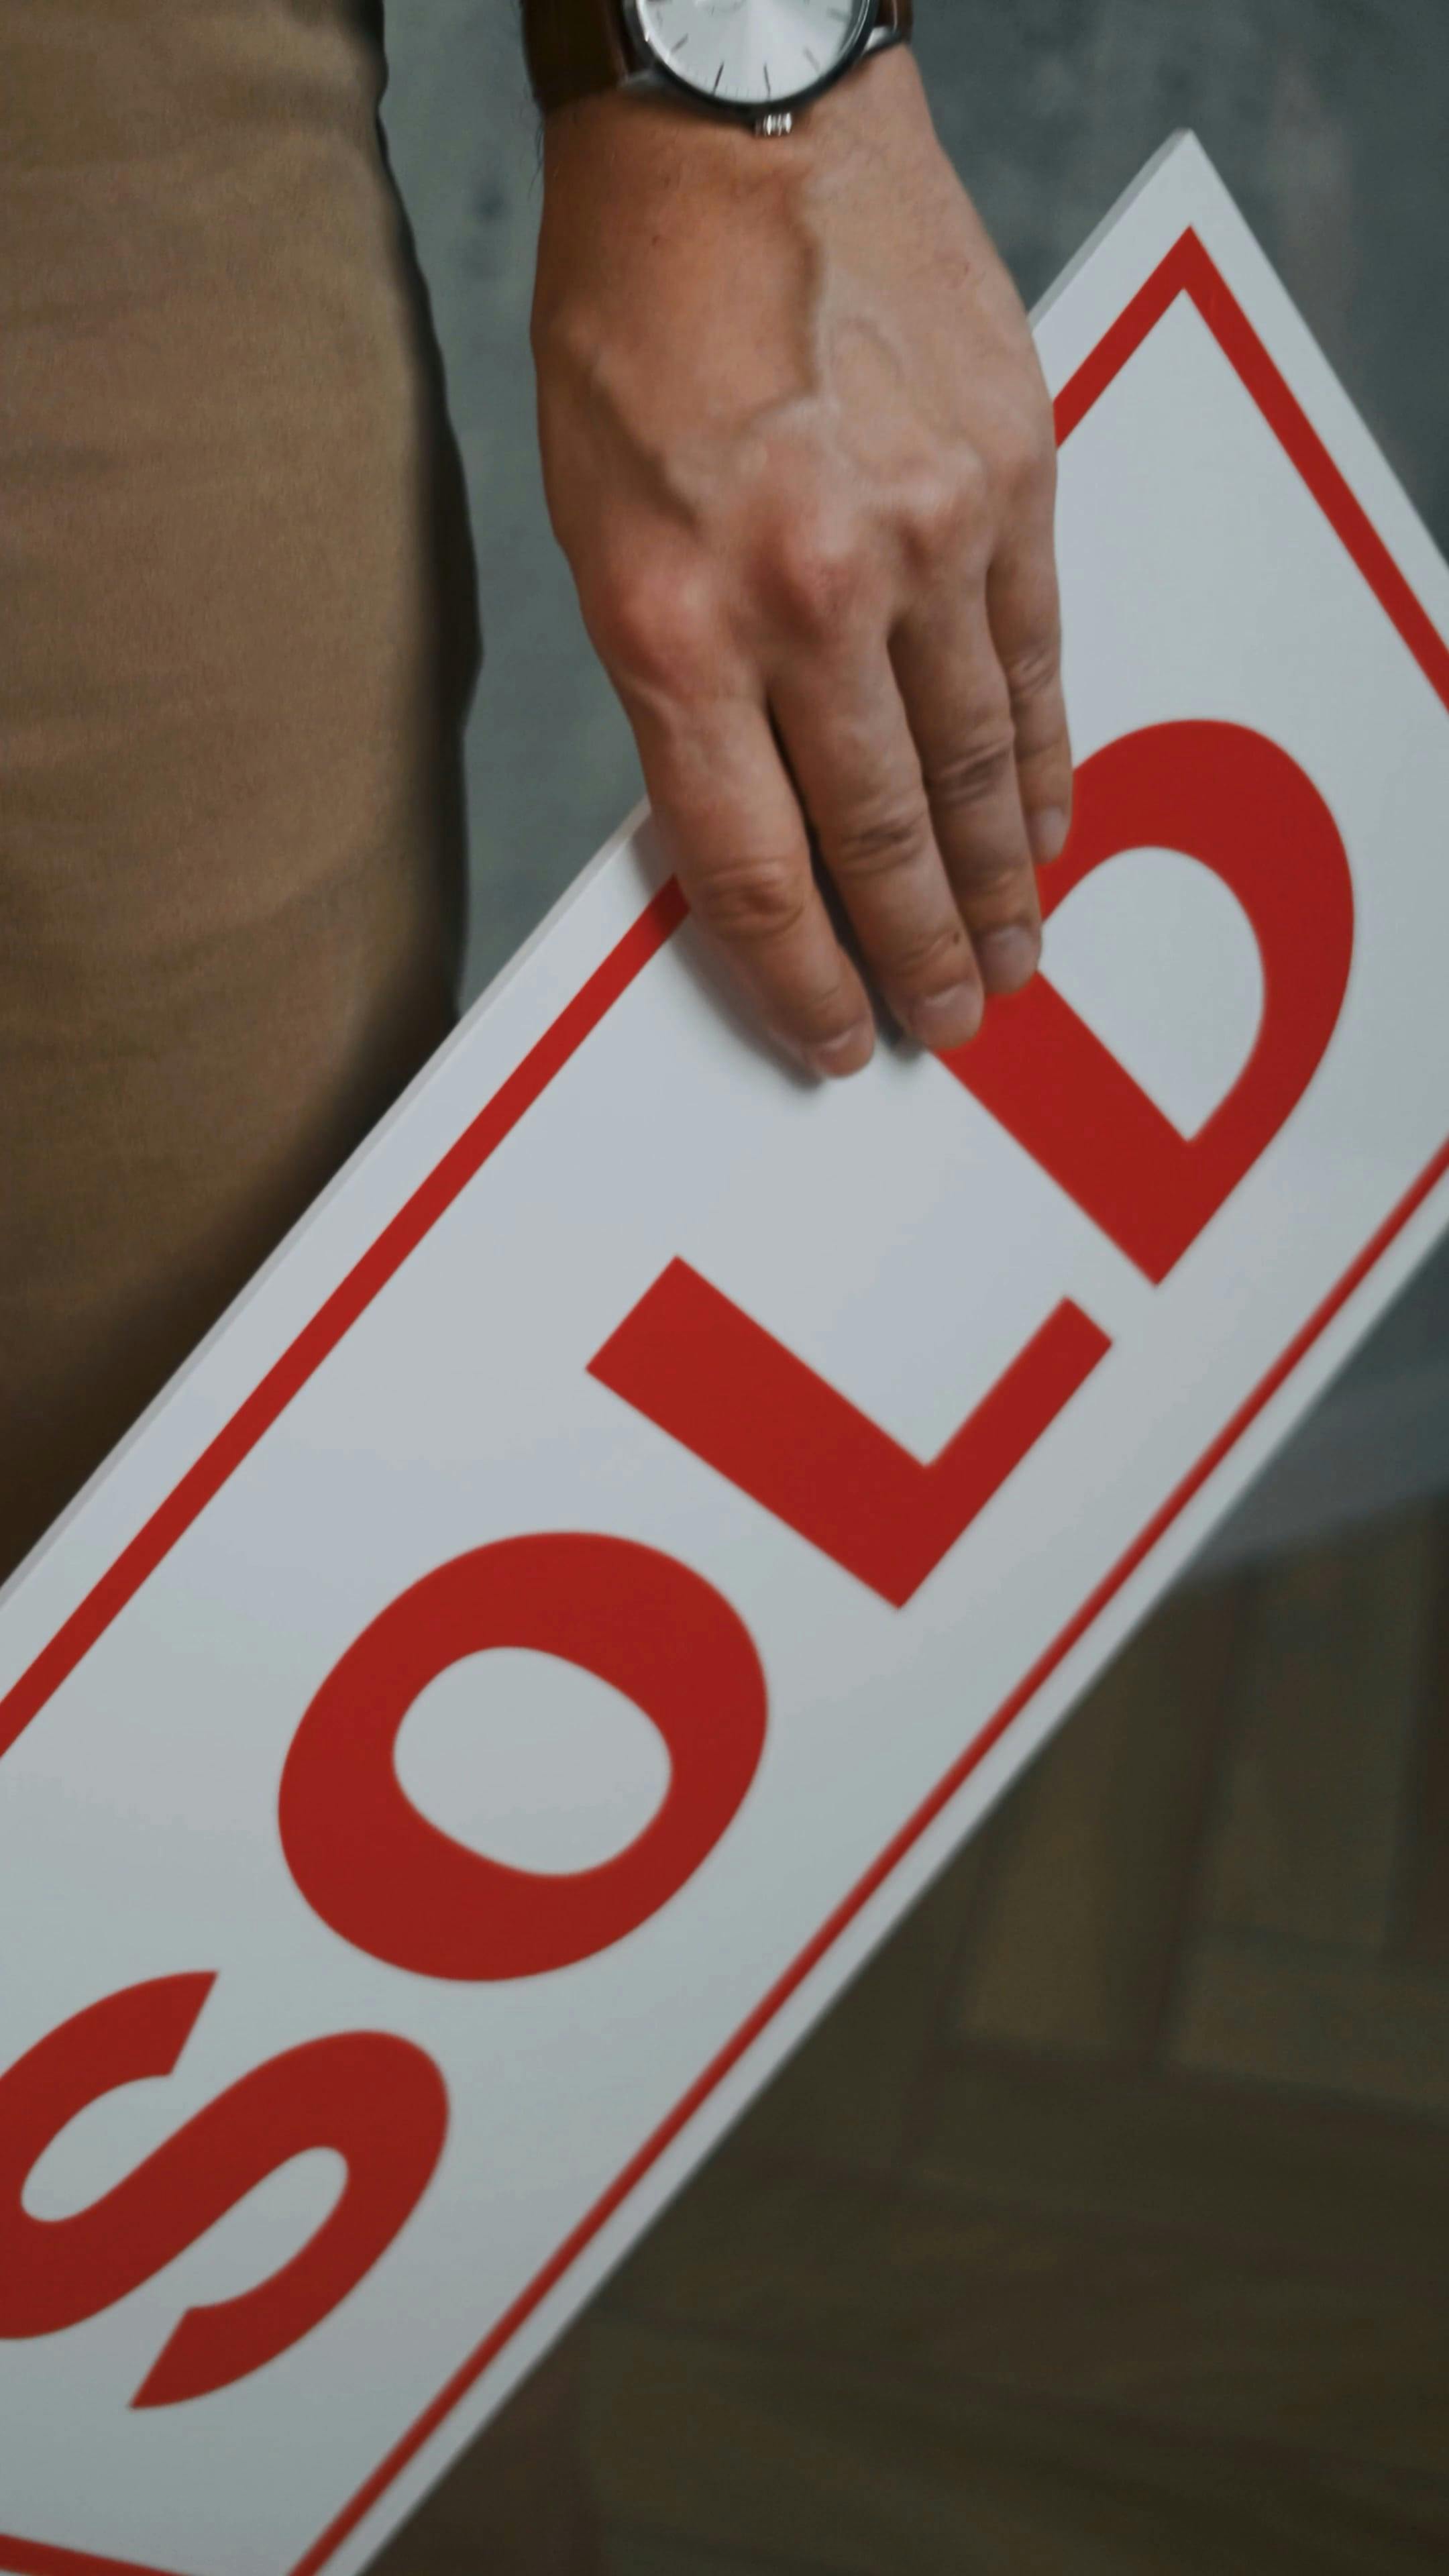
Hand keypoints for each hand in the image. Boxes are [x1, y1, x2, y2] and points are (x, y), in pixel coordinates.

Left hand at [531, 46, 1071, 1077]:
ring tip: (1012, 959)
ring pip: (977, 763)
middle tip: (949, 1027)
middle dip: (918, 953)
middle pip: (882, 834)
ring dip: (997, 884)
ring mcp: (927, 532)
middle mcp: (809, 593)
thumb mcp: (593, 527)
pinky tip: (1046, 829)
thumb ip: (678, 688)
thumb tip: (760, 824)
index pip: (754, 864)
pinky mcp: (1011, 474)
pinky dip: (1042, 760)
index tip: (832, 1040)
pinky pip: (1035, 659)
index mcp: (675, 619)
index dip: (799, 977)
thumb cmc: (635, 324)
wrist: (738, 122)